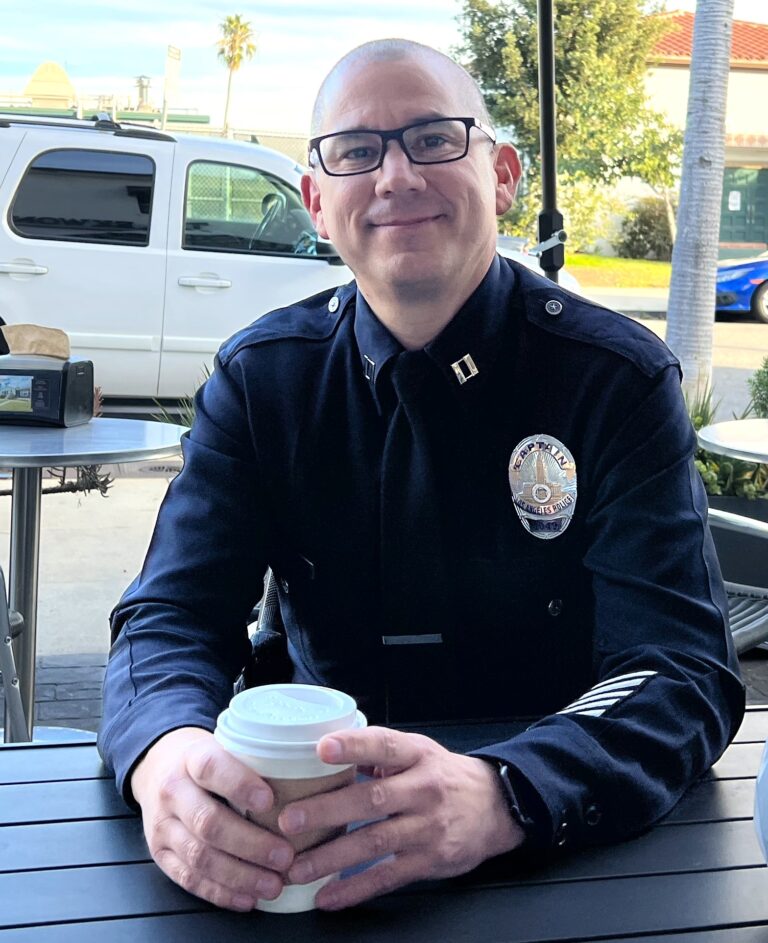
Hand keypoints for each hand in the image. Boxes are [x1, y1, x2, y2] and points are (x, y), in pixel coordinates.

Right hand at [131, 727, 295, 910]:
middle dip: (250, 844)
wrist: (159, 769)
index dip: (239, 785)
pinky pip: (189, 880)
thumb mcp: (227, 746)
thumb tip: (315, 772)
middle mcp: (174, 791)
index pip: (212, 768)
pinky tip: (248, 897)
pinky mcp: (161, 854)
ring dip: (240, 876)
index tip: (270, 801)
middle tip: (285, 856)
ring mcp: (163, 825)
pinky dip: (221, 892)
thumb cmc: (210, 762)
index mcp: (193, 758)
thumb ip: (258, 760)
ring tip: (274, 884)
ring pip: (199, 857)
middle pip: (208, 822)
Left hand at [279, 726, 524, 909]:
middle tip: (290, 820)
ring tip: (297, 868)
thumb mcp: (418, 752)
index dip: (354, 746)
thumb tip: (324, 752)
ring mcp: (427, 828)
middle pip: (373, 799)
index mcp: (418, 755)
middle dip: (328, 810)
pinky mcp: (429, 861)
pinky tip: (326, 896)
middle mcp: (423, 789)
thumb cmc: (443, 775)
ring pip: (375, 842)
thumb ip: (377, 754)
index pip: (384, 746)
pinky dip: (355, 889)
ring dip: (332, 857)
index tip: (322, 748)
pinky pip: (387, 877)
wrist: (495, 807)